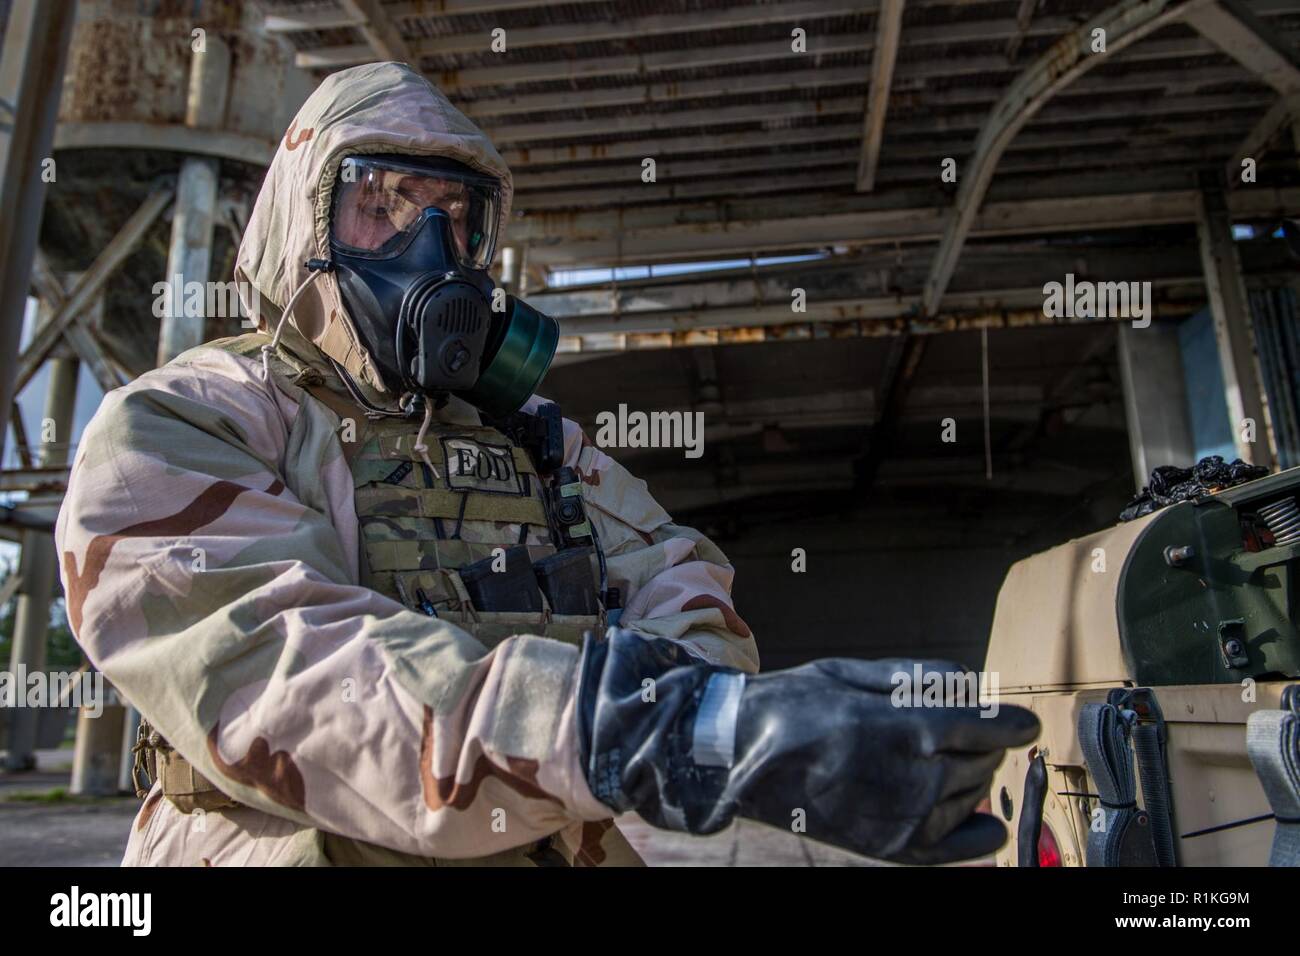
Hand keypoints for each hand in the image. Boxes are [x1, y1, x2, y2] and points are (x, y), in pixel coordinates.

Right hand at [729, 657, 1038, 863]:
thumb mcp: (856, 672)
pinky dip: (981, 830)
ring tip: (926, 757)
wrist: (744, 756)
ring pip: (975, 792)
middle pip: (985, 758)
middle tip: (945, 728)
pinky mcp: (896, 848)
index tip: (1025, 722)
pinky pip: (965, 844)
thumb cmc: (800, 705)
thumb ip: (923, 677)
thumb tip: (980, 688)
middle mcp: (915, 777)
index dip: (1013, 722)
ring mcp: (907, 818)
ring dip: (968, 773)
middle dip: (979, 740)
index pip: (989, 727)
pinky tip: (977, 814)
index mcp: (906, 727)